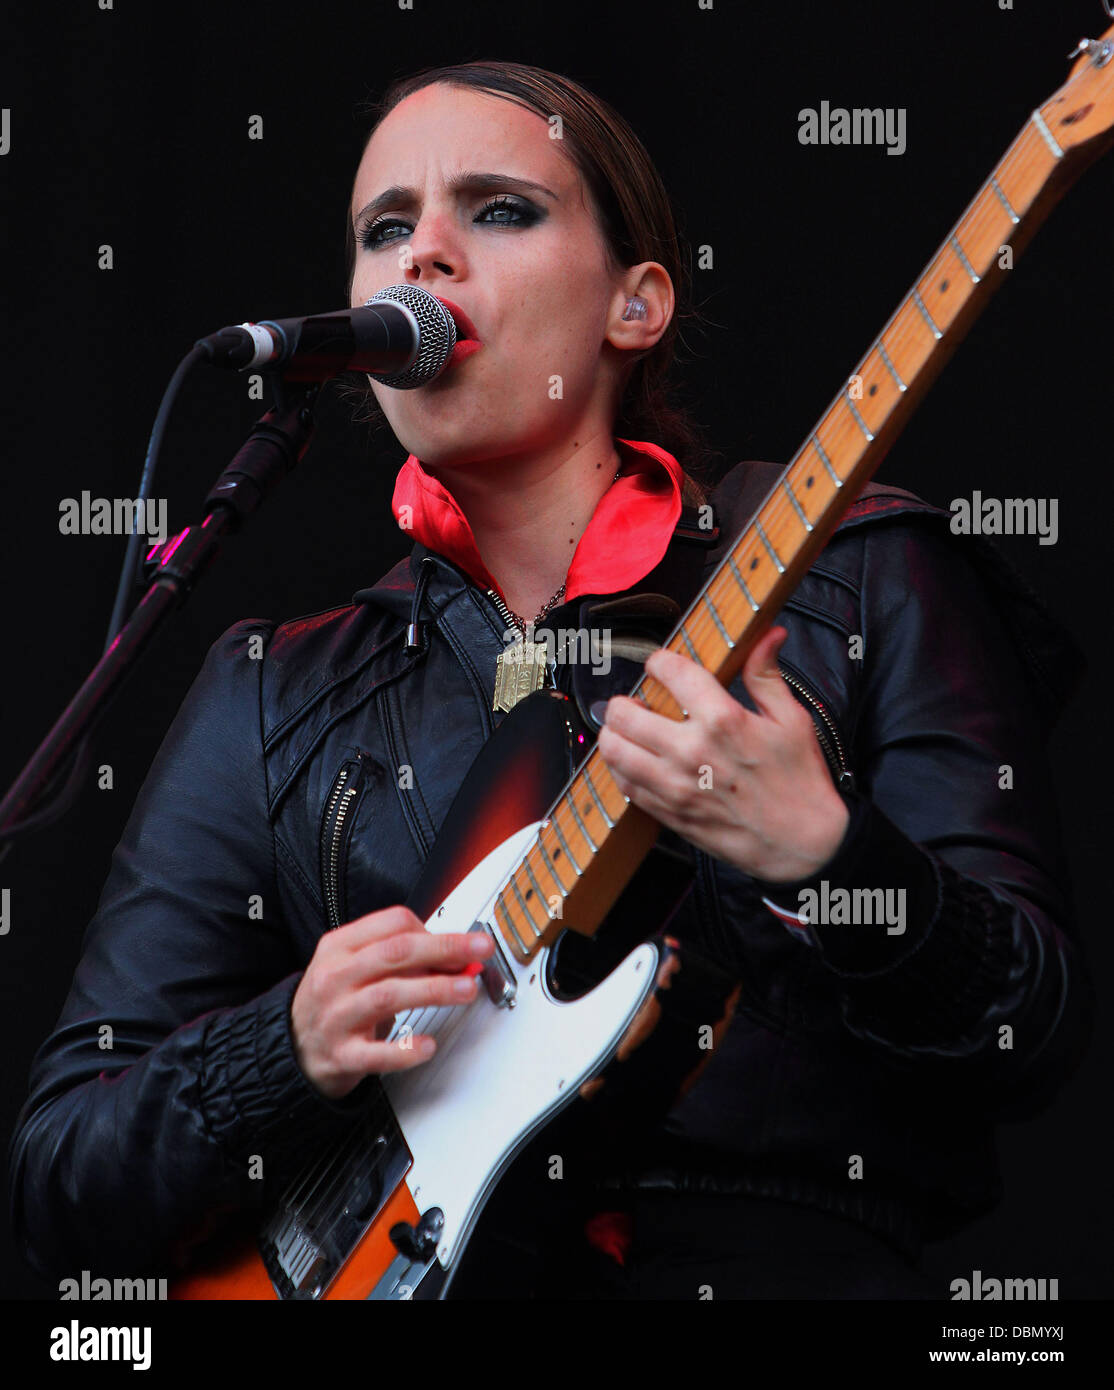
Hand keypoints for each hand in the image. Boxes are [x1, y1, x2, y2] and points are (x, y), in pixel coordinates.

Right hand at [290, 905, 493, 1098]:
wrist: (291, 1049)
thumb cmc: (333, 1002)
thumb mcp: (353, 966)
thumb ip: (398, 958)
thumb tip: (454, 955)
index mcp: (340, 947)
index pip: (392, 924)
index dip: (433, 930)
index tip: (463, 941)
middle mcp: (336, 977)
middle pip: (396, 953)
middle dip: (444, 949)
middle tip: (477, 951)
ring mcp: (337, 1016)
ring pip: (389, 995)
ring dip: (433, 989)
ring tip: (464, 990)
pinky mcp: (341, 1055)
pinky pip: (375, 1053)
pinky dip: (404, 1050)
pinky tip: (427, 1045)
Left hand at [596, 626, 849, 883]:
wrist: (805, 845)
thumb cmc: (801, 782)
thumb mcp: (792, 720)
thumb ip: (767, 675)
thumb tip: (769, 635)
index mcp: (723, 720)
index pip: (670, 672)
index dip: (658, 661)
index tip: (660, 664)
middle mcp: (691, 751)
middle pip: (624, 713)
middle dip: (625, 700)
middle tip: (636, 701)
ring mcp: (675, 786)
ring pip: (614, 751)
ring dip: (614, 734)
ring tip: (627, 730)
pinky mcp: (670, 813)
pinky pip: (625, 785)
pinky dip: (622, 769)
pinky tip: (637, 762)